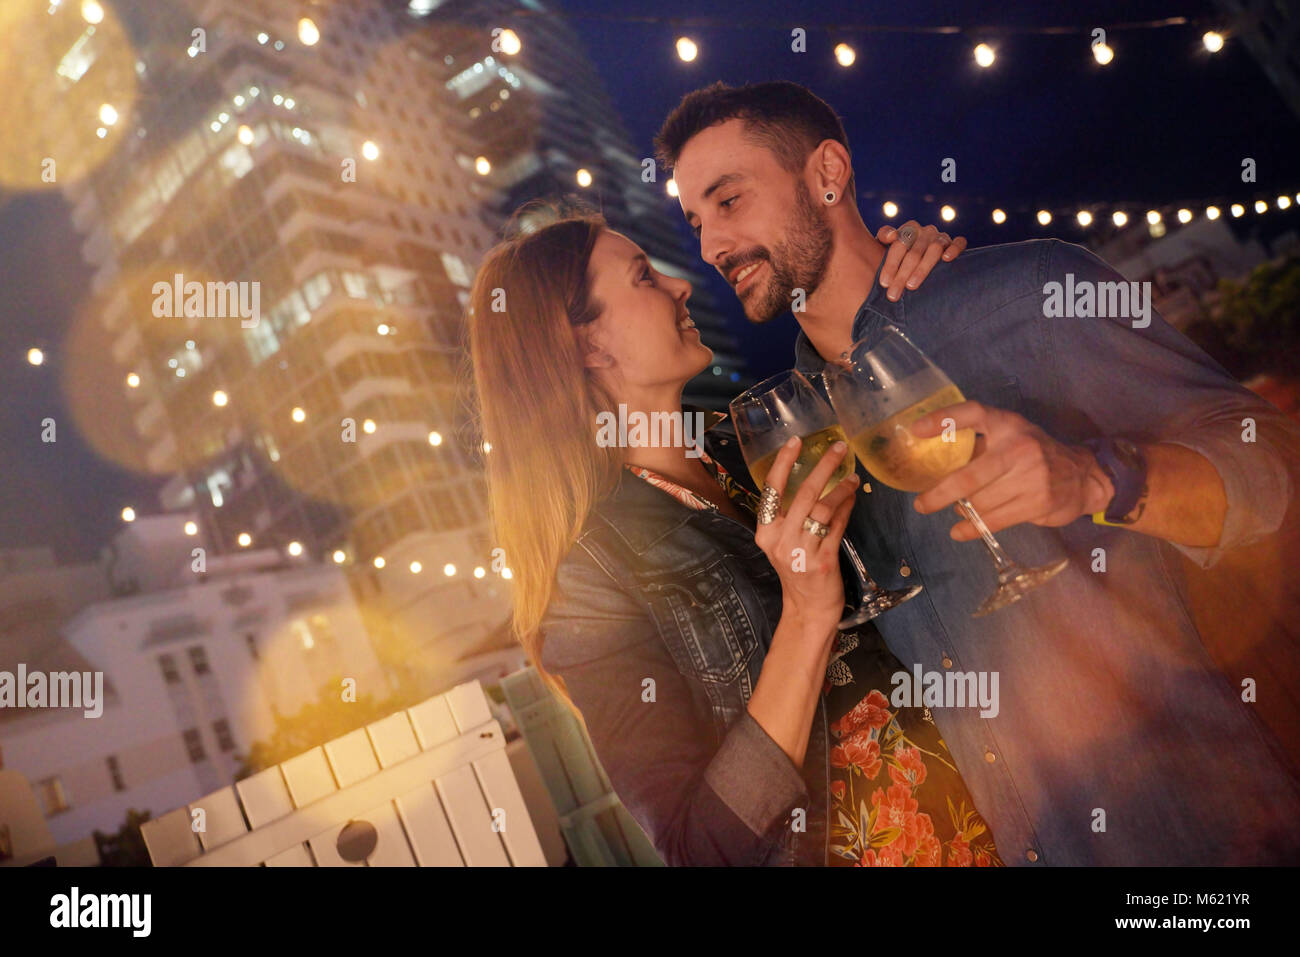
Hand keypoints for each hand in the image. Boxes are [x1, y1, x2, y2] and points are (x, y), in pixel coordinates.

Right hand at [753, 435, 860, 627]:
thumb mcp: (785, 541)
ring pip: (822, 509)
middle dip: (822, 467)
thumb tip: (818, 477)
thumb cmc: (798, 568)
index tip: (796, 441)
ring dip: (840, 488)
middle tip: (837, 447)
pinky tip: (854, 496)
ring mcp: (801, 552)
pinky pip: (837, 525)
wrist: (808, 607)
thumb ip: (793, 515)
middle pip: (802, 494)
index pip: (771, 490)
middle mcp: (780, 541)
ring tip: (853, 476)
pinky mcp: (823, 560)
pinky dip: (847, 507)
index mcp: (765, 533)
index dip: (783, 463)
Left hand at [876, 221, 965, 301]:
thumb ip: (884, 236)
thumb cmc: (900, 255)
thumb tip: (892, 235)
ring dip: (922, 269)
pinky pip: (959, 243)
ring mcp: (941, 237)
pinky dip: (954, 249)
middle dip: (902, 275)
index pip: (899, 245)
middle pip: (914, 252)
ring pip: (934, 249)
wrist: (919, 259)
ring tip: (911, 286)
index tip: (884, 283)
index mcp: (909, 229)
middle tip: (893, 294)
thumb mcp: (886, 244)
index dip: (890, 264)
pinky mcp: (956, 243)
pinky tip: (946, 259)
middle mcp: (926, 231)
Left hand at [909, 400, 1112, 539]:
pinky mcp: (1038, 502)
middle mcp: (1019, 447)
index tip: (915, 430)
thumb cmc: (1034, 455)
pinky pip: (994, 520)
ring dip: (964, 510)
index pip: (973, 413)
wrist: (1084, 476)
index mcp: (1007, 425)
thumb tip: (935, 468)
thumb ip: (979, 447)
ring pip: (980, 502)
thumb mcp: (1010, 438)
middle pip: (968, 476)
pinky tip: (959, 530)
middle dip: (939, 494)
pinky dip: (972, 528)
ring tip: (960, 509)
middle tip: (921, 504)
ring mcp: (1031, 476)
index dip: (944, 419)